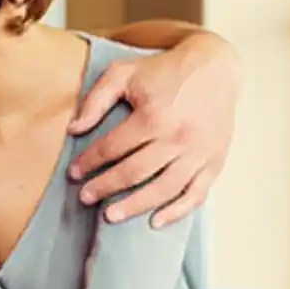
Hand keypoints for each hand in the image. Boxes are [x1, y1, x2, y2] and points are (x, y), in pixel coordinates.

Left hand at [67, 32, 239, 227]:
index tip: (73, 173)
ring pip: (164, 189)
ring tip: (110, 216)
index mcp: (153, 116)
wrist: (216, 67)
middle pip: (135, 172)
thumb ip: (96, 100)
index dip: (89, 162)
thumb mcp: (123, 73)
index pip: (112, 148)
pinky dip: (177, 212)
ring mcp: (199, 152)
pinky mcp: (215, 161)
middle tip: (84, 198)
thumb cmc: (164, 71)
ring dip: (135, 206)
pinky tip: (155, 222)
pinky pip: (197, 194)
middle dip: (105, 187)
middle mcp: (178, 137)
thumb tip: (74, 129)